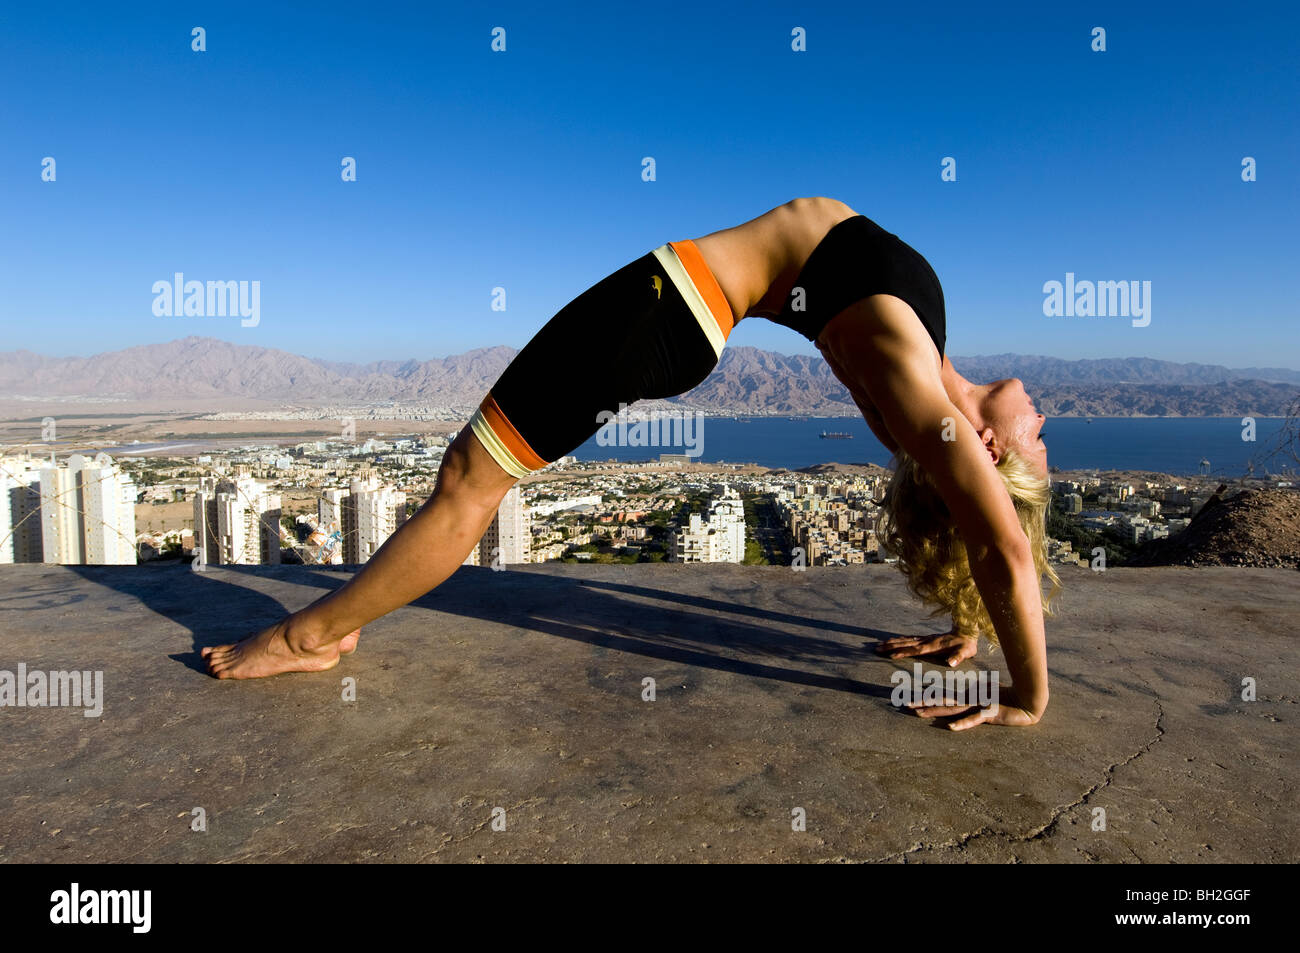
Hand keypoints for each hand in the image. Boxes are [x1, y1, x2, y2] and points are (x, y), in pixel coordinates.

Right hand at [875, 626, 976, 666]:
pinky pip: (910, 638)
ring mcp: (925, 638)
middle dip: (891, 646)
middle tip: (877, 648)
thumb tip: (951, 663)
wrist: (967, 630)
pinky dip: (900, 639)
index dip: (904, 652)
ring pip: (905, 640)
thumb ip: (958, 657)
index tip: (892, 655)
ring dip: (892, 642)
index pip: (916, 650)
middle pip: (906, 643)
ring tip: (879, 644)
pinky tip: (893, 640)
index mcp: (934, 646)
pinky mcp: (926, 638)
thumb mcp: (966, 652)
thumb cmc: (966, 644)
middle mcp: (927, 641)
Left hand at [907, 684, 1043, 730]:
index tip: (911, 699)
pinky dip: (962, 724)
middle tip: (906, 704)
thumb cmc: (1006, 700)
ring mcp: (978, 704)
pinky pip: (974, 719)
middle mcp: (970, 698)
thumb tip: (960, 704)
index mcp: (969, 695)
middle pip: (943, 701)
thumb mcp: (986, 700)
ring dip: (935, 711)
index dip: (928, 697)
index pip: (945, 696)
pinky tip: (950, 728)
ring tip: (919, 713)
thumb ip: (973, 701)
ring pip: (953, 708)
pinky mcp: (989, 713)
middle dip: (924, 702)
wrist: (1028, 700)